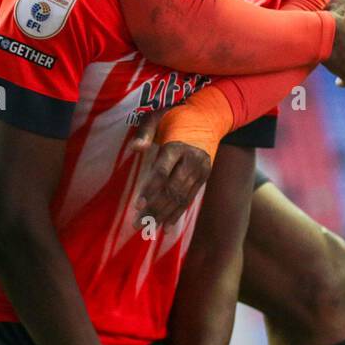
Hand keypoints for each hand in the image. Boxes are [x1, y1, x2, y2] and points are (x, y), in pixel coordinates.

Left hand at [131, 107, 212, 228]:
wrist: (210, 117)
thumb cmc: (176, 115)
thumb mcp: (157, 116)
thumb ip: (145, 132)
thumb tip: (134, 149)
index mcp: (178, 145)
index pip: (163, 172)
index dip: (150, 190)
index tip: (137, 205)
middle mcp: (191, 160)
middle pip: (172, 190)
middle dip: (154, 209)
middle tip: (136, 224)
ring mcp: (200, 170)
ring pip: (181, 198)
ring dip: (164, 215)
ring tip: (147, 228)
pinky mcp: (204, 177)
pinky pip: (190, 198)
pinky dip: (178, 213)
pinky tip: (166, 226)